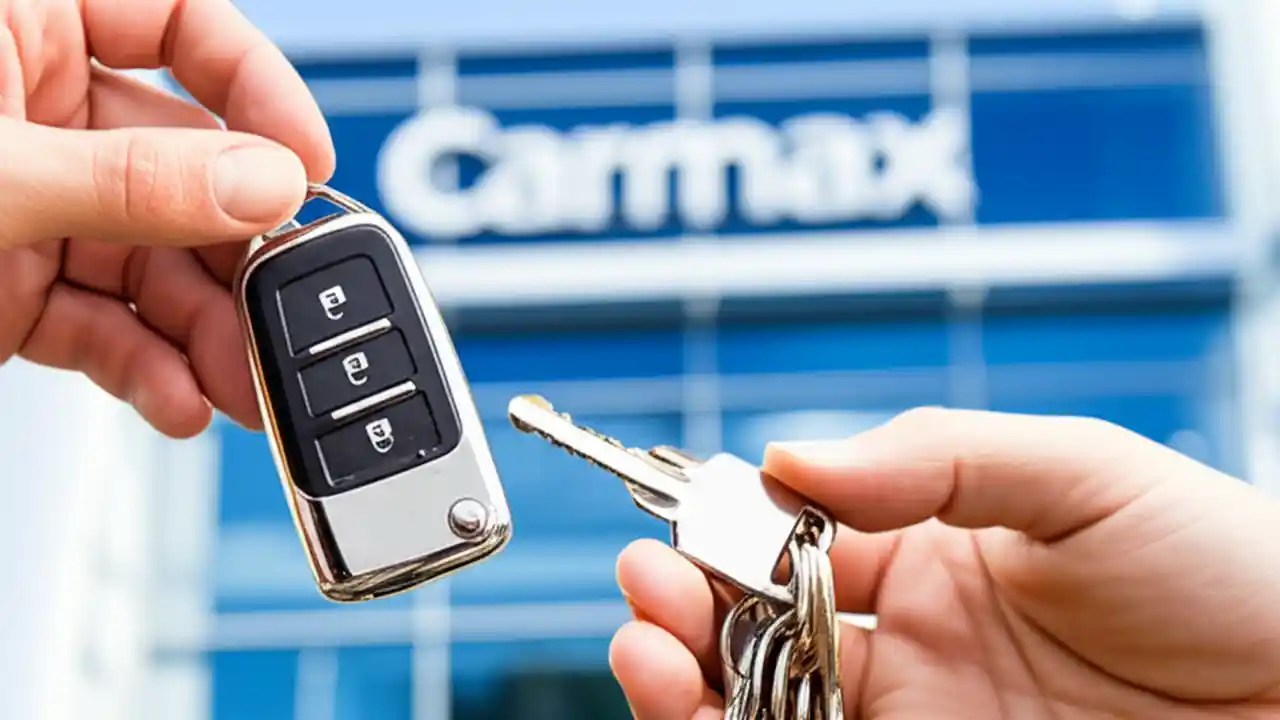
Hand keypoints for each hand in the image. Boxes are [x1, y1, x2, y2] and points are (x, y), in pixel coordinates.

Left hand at [0, 0, 333, 436]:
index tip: (306, 163)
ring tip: (243, 384)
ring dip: (211, 336)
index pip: (179, 24)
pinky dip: (149, 370)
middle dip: (243, 259)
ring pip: (158, 265)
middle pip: (189, 172)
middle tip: (286, 312)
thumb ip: (130, 180)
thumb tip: (264, 186)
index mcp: (22, 27)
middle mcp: (37, 114)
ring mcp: (32, 206)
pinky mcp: (13, 290)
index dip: (256, 87)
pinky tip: (181, 398)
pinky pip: (105, 326)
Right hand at [610, 408, 1279, 717]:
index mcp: (932, 558)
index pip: (793, 543)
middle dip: (685, 614)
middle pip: (758, 636)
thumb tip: (788, 456)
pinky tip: (708, 716)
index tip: (681, 525)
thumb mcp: (1086, 473)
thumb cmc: (1231, 568)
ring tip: (647, 654)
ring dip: (689, 689)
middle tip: (647, 594)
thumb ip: (937, 456)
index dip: (726, 534)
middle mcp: (910, 648)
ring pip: (765, 712)